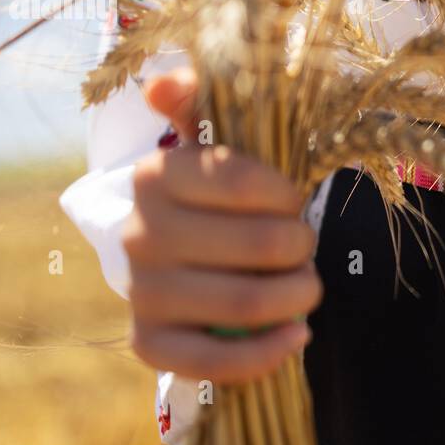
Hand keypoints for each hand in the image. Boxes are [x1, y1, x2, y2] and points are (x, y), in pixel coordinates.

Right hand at [123, 68, 322, 383]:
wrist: (179, 258)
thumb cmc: (216, 198)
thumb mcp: (213, 143)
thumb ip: (202, 102)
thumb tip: (165, 82)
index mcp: (156, 175)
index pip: (244, 181)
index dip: (287, 196)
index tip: (293, 199)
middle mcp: (139, 233)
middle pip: (262, 245)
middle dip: (302, 247)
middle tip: (304, 246)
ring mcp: (141, 291)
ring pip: (248, 304)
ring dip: (299, 295)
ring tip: (305, 285)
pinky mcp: (149, 343)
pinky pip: (218, 363)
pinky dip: (270, 352)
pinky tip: (297, 334)